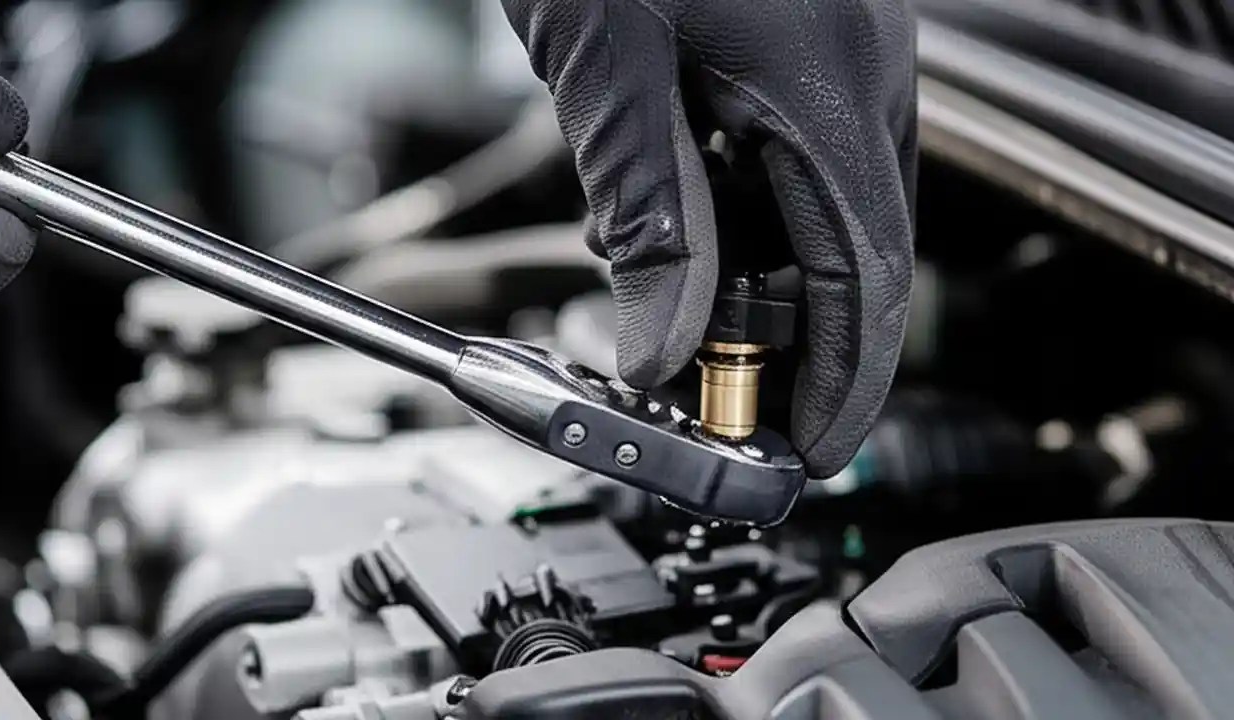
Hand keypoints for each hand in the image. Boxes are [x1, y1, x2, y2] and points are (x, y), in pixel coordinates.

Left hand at [500, 0, 916, 476]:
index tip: (809, 451)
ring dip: (770, 279)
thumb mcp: (606, 65)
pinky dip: (757, 215)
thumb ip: (644, 208)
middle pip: (859, 248)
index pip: (862, 270)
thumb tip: (660, 345)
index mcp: (828, 79)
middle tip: (730, 405)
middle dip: (803, 344)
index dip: (843, 380)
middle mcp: (864, 64)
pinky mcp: (815, 40)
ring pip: (833, 206)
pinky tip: (691, 231)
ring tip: (688, 325)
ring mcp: (848, 48)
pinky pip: (807, 155)